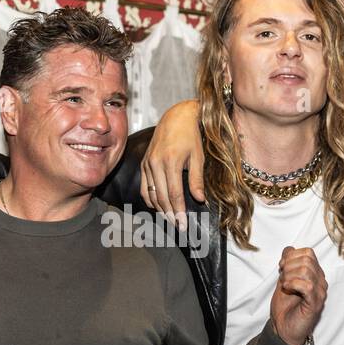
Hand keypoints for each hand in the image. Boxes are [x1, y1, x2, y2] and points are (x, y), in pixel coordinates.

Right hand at [142, 99, 203, 223]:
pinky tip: (159, 207)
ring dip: (160, 209)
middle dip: (170, 214)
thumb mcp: (198, 156)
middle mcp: (155, 163)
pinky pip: (144, 187)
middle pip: (161, 197)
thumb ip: (197, 179)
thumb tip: (199, 200)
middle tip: (178, 227)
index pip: (174, 194)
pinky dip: (150, 199)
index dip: (179, 212)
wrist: (176, 117)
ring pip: (151, 194)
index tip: (183, 225)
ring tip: (170, 219)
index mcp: (171, 161)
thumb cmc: (190, 136)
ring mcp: (147, 164)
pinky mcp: (144, 163)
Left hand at [269, 246, 326, 344]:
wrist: (283, 329)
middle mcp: (320, 281)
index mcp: (315, 274)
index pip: (308, 252)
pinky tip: (287, 288)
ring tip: (284, 285)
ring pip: (307, 270)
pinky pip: (308, 286)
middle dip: (289, 265)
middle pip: (308, 259)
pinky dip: (293, 283)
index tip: (281, 266)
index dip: (291, 256)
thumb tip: (289, 249)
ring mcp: (320, 292)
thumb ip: (287, 265)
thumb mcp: (284, 280)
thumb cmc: (285, 307)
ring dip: (289, 275)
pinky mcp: (315, 304)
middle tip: (282, 277)